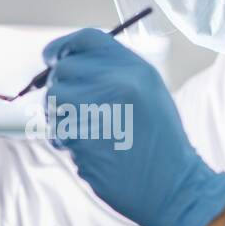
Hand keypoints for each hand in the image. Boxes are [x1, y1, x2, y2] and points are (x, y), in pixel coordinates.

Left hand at [42, 28, 224, 225]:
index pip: (85, 40)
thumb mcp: (148, 91)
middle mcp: (115, 83)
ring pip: (54, 100)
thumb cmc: (159, 139)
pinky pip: (57, 131)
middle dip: (61, 87)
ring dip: (61, 115)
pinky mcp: (82, 140)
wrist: (172, 185)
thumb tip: (66, 62)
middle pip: (63, 70)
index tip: (52, 58)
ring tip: (89, 130)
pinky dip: (65, 140)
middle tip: (75, 106)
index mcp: (135, 68)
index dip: (62, 47)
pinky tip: (91, 149)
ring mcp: (96, 111)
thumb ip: (113, 71)